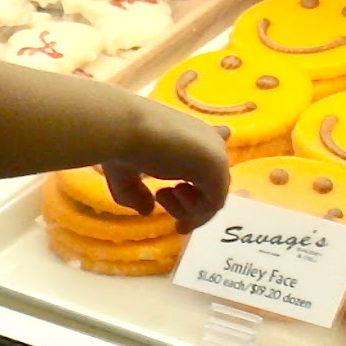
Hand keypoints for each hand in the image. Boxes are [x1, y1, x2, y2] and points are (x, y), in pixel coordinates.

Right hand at [101, 97, 229, 231]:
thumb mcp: (124, 172)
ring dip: (186, 210)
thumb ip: (135, 192)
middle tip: (173, 217)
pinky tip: (164, 197)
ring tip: (159, 196)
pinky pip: (214, 204)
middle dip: (193, 205)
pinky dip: (191, 213)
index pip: (219, 136)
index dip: (221, 140)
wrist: (124, 128)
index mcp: (189, 133)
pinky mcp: (217, 168)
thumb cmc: (122, 142)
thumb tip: (148, 210)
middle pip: (214, 180)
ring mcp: (215, 154)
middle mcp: (208, 141)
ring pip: (214, 196)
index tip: (223, 137)